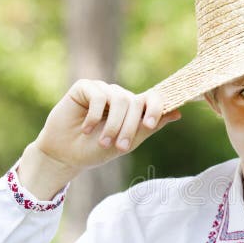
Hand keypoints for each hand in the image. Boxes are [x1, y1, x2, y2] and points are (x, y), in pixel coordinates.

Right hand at [17, 80, 180, 198]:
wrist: (65, 155)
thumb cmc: (96, 150)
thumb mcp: (127, 142)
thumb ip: (149, 128)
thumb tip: (178, 113)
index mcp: (133, 109)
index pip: (153, 98)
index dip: (156, 108)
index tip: (149, 124)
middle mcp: (120, 96)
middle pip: (136, 103)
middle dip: (130, 127)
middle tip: (121, 148)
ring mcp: (103, 90)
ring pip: (120, 100)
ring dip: (113, 125)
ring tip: (104, 142)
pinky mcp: (84, 87)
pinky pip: (98, 96)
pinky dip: (95, 116)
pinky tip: (86, 129)